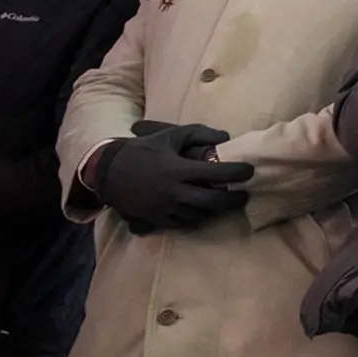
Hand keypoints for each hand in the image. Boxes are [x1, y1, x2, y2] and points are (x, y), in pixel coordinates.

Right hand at [96, 124, 251, 231]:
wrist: (108, 171)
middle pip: (213, 202)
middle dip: (233, 200)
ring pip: (200, 214)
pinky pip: (184, 223)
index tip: (249, 171)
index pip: (216, 173)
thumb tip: (224, 136)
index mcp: (178, 170)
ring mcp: (166, 208)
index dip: (237, 173)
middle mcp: (174, 192)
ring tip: (223, 201)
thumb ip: (198, 133)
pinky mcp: (158, 219)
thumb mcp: (168, 136)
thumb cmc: (141, 150)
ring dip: (214, 209)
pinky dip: (197, 217)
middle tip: (243, 196)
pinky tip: (203, 210)